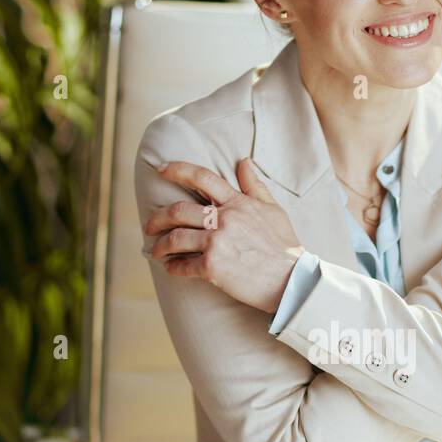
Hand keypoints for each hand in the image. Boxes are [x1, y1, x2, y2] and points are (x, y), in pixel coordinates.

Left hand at [144, 157, 303, 311]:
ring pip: (175, 238)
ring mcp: (217, 243)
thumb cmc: (284, 246)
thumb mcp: (273, 210)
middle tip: (149, 225)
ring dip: (159, 245)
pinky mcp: (213, 268)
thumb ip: (255, 186)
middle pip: (178, 211)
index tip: (161, 169)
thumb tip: (244, 162)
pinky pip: (183, 265)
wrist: (292, 280)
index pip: (202, 177)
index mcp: (237, 203)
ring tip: (155, 250)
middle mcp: (224, 219)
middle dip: (157, 218)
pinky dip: (173, 268)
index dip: (178, 170)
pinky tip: (171, 269)